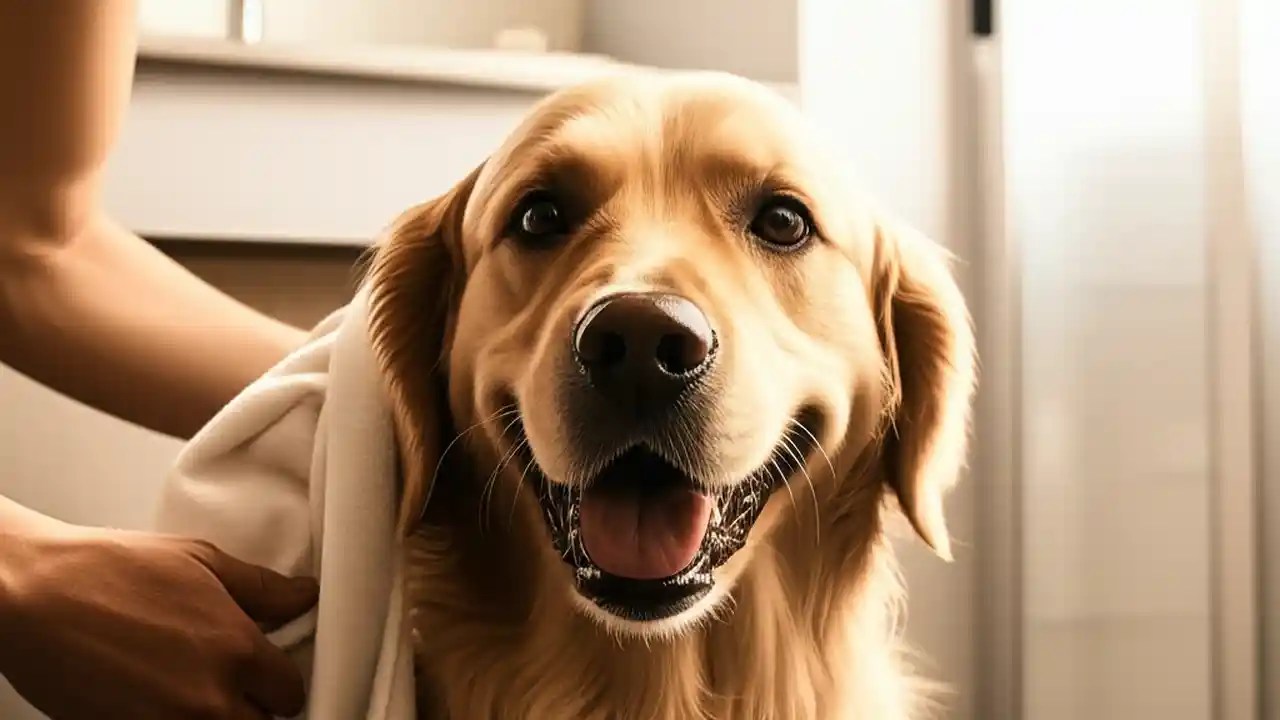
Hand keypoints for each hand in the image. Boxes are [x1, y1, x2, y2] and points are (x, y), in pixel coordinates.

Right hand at [0, 521, 317, 718]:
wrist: (32, 595)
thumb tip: (305, 596)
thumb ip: (262, 588)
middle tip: (233, 685)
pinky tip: (160, 700)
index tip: (267, 673)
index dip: (280, 683)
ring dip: (216, 719)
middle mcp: (209, 698)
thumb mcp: (200, 560)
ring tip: (193, 691)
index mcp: (236, 650)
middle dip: (253, 708)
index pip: (290, 693)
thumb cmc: (108, 569)